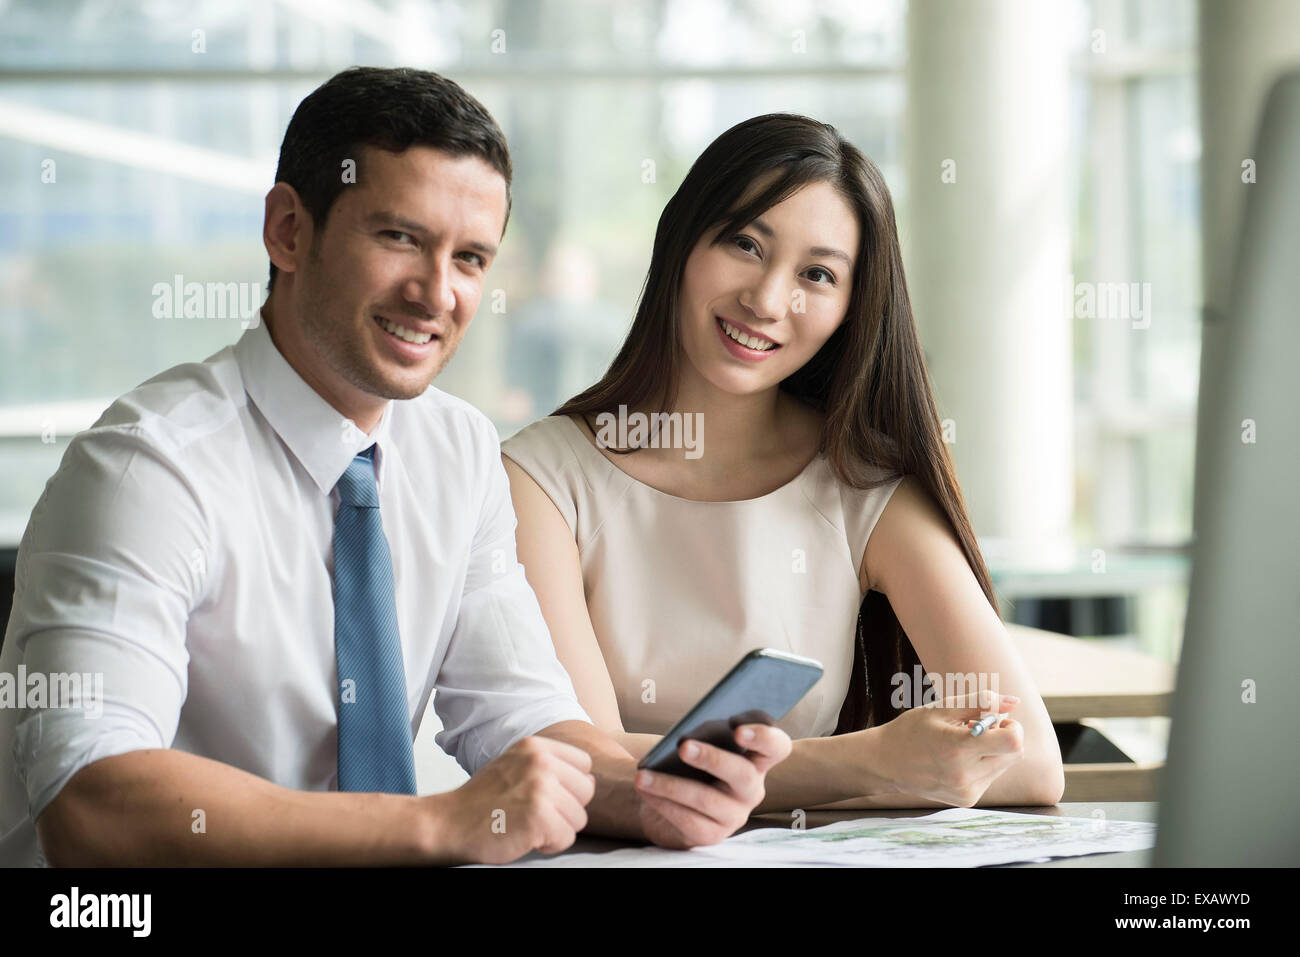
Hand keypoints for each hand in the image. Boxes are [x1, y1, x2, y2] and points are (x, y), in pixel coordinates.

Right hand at [429, 735, 595, 864]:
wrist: (448, 824)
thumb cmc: (482, 801)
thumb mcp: (515, 765)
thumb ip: (548, 766)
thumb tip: (588, 780)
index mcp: (536, 746)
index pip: (584, 765)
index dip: (570, 786)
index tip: (546, 797)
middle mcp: (541, 762)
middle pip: (586, 791)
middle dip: (566, 809)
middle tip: (535, 814)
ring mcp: (540, 788)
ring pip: (579, 818)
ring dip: (557, 828)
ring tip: (528, 825)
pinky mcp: (539, 816)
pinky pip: (567, 837)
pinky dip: (549, 844)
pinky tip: (526, 837)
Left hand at [633, 724, 792, 848]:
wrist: (666, 796)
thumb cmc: (689, 761)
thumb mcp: (699, 740)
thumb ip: (703, 733)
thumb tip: (688, 735)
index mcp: (756, 759)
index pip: (776, 746)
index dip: (763, 736)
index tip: (736, 726)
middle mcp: (752, 789)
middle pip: (742, 773)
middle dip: (712, 758)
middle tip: (683, 746)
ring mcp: (734, 815)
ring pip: (707, 799)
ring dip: (671, 785)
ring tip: (643, 775)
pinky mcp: (712, 835)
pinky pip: (688, 820)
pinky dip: (663, 803)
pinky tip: (645, 790)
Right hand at [876, 690, 1024, 806]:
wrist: (885, 763)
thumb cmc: (913, 729)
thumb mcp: (942, 708)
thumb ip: (980, 702)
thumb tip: (1014, 701)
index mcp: (958, 748)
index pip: (1013, 742)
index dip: (1012, 726)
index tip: (995, 719)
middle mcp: (965, 775)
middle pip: (1014, 754)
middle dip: (1003, 736)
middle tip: (976, 727)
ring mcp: (967, 791)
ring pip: (1004, 765)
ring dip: (992, 750)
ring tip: (963, 743)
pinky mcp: (967, 800)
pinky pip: (991, 777)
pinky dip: (982, 764)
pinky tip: (958, 759)